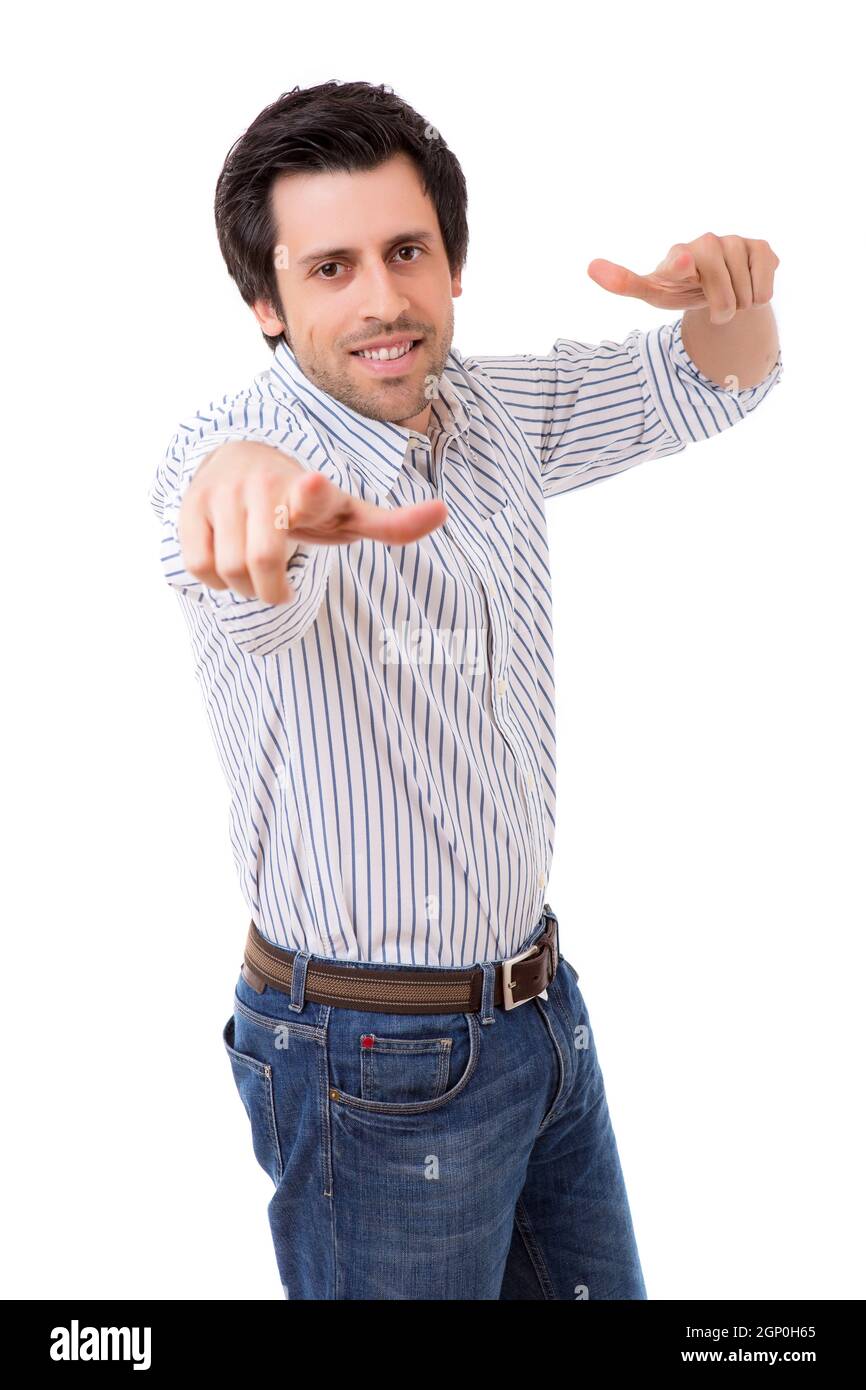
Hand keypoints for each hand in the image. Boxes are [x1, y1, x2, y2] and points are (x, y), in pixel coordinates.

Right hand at [178, 440, 447, 604]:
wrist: (244, 458)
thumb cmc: (306, 500)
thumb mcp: (348, 513)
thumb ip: (392, 524)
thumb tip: (443, 513)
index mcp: (310, 490)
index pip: (308, 492)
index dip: (308, 494)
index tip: (310, 484)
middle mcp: (263, 485)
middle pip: (260, 561)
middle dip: (272, 589)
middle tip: (280, 587)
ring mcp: (223, 494)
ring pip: (229, 569)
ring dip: (245, 589)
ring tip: (256, 573)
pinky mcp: (191, 506)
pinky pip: (199, 565)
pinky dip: (216, 580)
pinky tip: (229, 564)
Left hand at [586, 233, 779, 324]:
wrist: (717, 286)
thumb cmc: (680, 288)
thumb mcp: (653, 292)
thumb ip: (625, 283)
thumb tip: (590, 266)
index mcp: (678, 255)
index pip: (680, 261)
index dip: (682, 265)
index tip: (683, 263)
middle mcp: (707, 243)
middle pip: (723, 296)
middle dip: (721, 311)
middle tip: (712, 303)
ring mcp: (736, 241)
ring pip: (746, 295)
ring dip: (739, 306)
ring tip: (728, 294)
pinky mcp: (761, 247)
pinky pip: (765, 286)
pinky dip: (759, 296)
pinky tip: (747, 284)